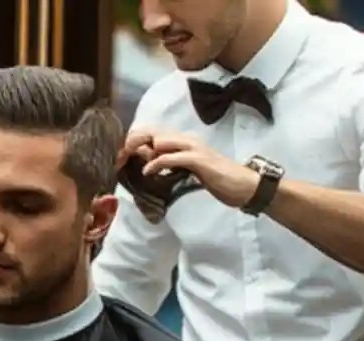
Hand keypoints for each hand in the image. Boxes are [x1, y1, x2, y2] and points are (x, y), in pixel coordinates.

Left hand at [124, 129, 259, 208]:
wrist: (243, 185)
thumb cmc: (216, 178)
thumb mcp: (186, 169)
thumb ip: (169, 162)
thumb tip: (148, 159)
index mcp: (182, 141)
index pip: (153, 132)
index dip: (134, 141)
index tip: (121, 155)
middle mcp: (186, 140)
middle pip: (152, 132)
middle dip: (133, 142)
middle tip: (120, 157)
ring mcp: (193, 148)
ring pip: (161, 140)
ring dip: (142, 151)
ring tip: (130, 163)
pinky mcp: (199, 160)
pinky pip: (172, 157)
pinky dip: (157, 163)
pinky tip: (148, 171)